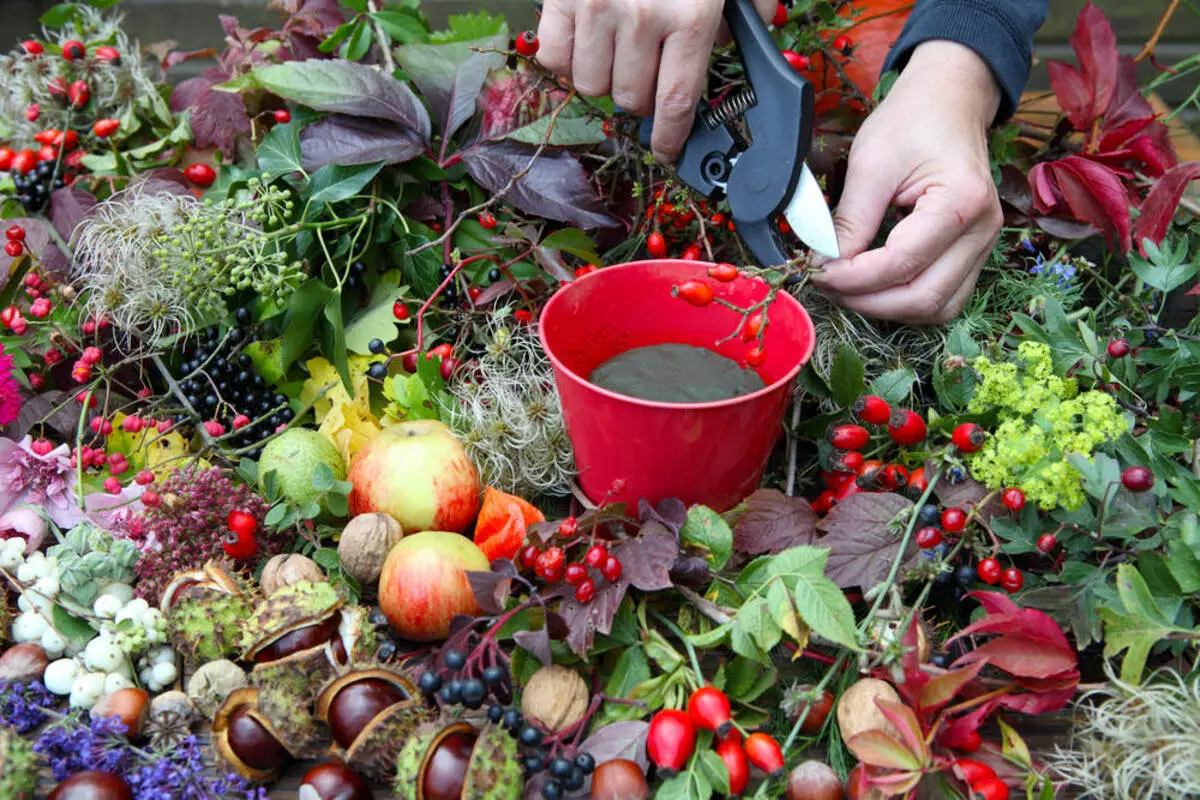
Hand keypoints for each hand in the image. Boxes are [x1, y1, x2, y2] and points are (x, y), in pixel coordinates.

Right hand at [535, 0, 776, 161]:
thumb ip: (749, 5)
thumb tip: (753, 34)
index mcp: (691, 16)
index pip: (676, 104)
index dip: (670, 139)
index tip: (668, 151)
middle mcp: (642, 17)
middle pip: (632, 100)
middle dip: (642, 95)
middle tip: (647, 72)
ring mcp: (595, 7)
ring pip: (592, 86)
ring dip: (605, 78)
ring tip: (617, 53)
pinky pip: (555, 59)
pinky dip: (568, 59)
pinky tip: (587, 40)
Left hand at [812, 41, 1003, 323]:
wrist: (947, 101)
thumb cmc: (912, 122)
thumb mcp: (871, 163)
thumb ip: (849, 219)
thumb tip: (823, 264)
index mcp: (961, 202)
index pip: (902, 262)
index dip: (853, 277)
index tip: (817, 271)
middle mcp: (983, 230)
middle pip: (923, 297)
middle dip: (867, 301)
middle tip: (827, 285)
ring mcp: (983, 244)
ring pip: (937, 307)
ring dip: (887, 307)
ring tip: (847, 289)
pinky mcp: (973, 252)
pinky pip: (943, 296)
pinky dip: (906, 300)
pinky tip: (874, 286)